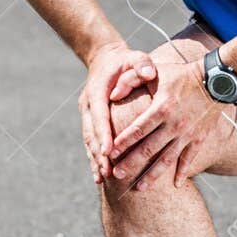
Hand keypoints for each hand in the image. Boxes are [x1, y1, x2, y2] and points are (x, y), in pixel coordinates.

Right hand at [80, 44, 155, 182]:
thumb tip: (148, 73)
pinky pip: (90, 142)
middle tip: (107, 171)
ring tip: (102, 177)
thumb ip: (141, 64)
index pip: (100, 114)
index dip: (103, 134)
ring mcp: (87, 113)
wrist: (106, 59)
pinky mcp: (90, 121)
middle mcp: (88, 104)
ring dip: (94, 159)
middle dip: (98, 153)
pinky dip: (94, 158)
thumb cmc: (125, 61)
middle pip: (91, 132)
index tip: (109, 151)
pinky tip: (99, 176)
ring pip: (88, 140)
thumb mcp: (135, 58)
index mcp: (98, 90)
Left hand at [109, 59, 225, 189]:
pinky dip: (183, 172)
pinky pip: (190, 159)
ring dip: (153, 175)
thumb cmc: (182, 74)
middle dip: (131, 163)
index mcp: (162, 107)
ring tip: (139, 188)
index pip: (138, 129)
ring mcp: (188, 134)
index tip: (110, 153)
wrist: (218, 80)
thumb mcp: (156, 71)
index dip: (123, 142)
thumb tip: (111, 94)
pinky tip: (176, 186)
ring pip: (168, 160)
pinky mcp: (200, 138)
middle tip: (117, 175)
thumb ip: (131, 79)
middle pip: (149, 149)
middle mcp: (174, 124)